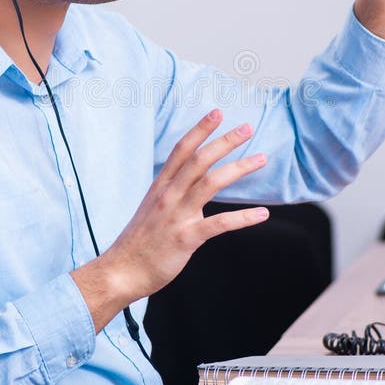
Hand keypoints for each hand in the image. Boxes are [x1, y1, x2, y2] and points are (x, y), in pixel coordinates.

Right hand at [71, 109, 268, 329]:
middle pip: (199, 160)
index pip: (181, 150)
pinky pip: (218, 224)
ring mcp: (176, 216)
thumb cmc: (140, 241)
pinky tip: (262, 214)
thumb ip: (176, 194)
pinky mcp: (185, 239)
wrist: (121, 271)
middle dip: (224, 141)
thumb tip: (200, 189)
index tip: (217, 113)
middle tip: (247, 128)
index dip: (200, 129)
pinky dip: (243, 218)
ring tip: (261, 158)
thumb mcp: (153, 208)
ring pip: (210, 183)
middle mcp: (168, 195)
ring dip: (238, 169)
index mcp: (160, 186)